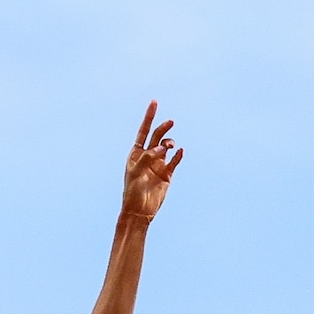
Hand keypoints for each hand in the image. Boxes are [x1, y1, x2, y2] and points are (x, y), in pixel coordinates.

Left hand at [123, 101, 182, 220]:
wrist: (139, 211)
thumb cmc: (133, 191)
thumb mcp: (136, 172)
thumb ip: (148, 158)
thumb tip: (163, 148)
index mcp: (136, 153)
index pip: (143, 130)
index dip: (149, 116)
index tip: (155, 102)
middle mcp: (148, 156)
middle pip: (157, 136)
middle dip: (163, 127)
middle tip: (171, 122)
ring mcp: (158, 164)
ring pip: (167, 147)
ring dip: (170, 143)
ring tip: (170, 146)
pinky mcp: (167, 174)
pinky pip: (175, 161)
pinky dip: (178, 155)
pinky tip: (180, 151)